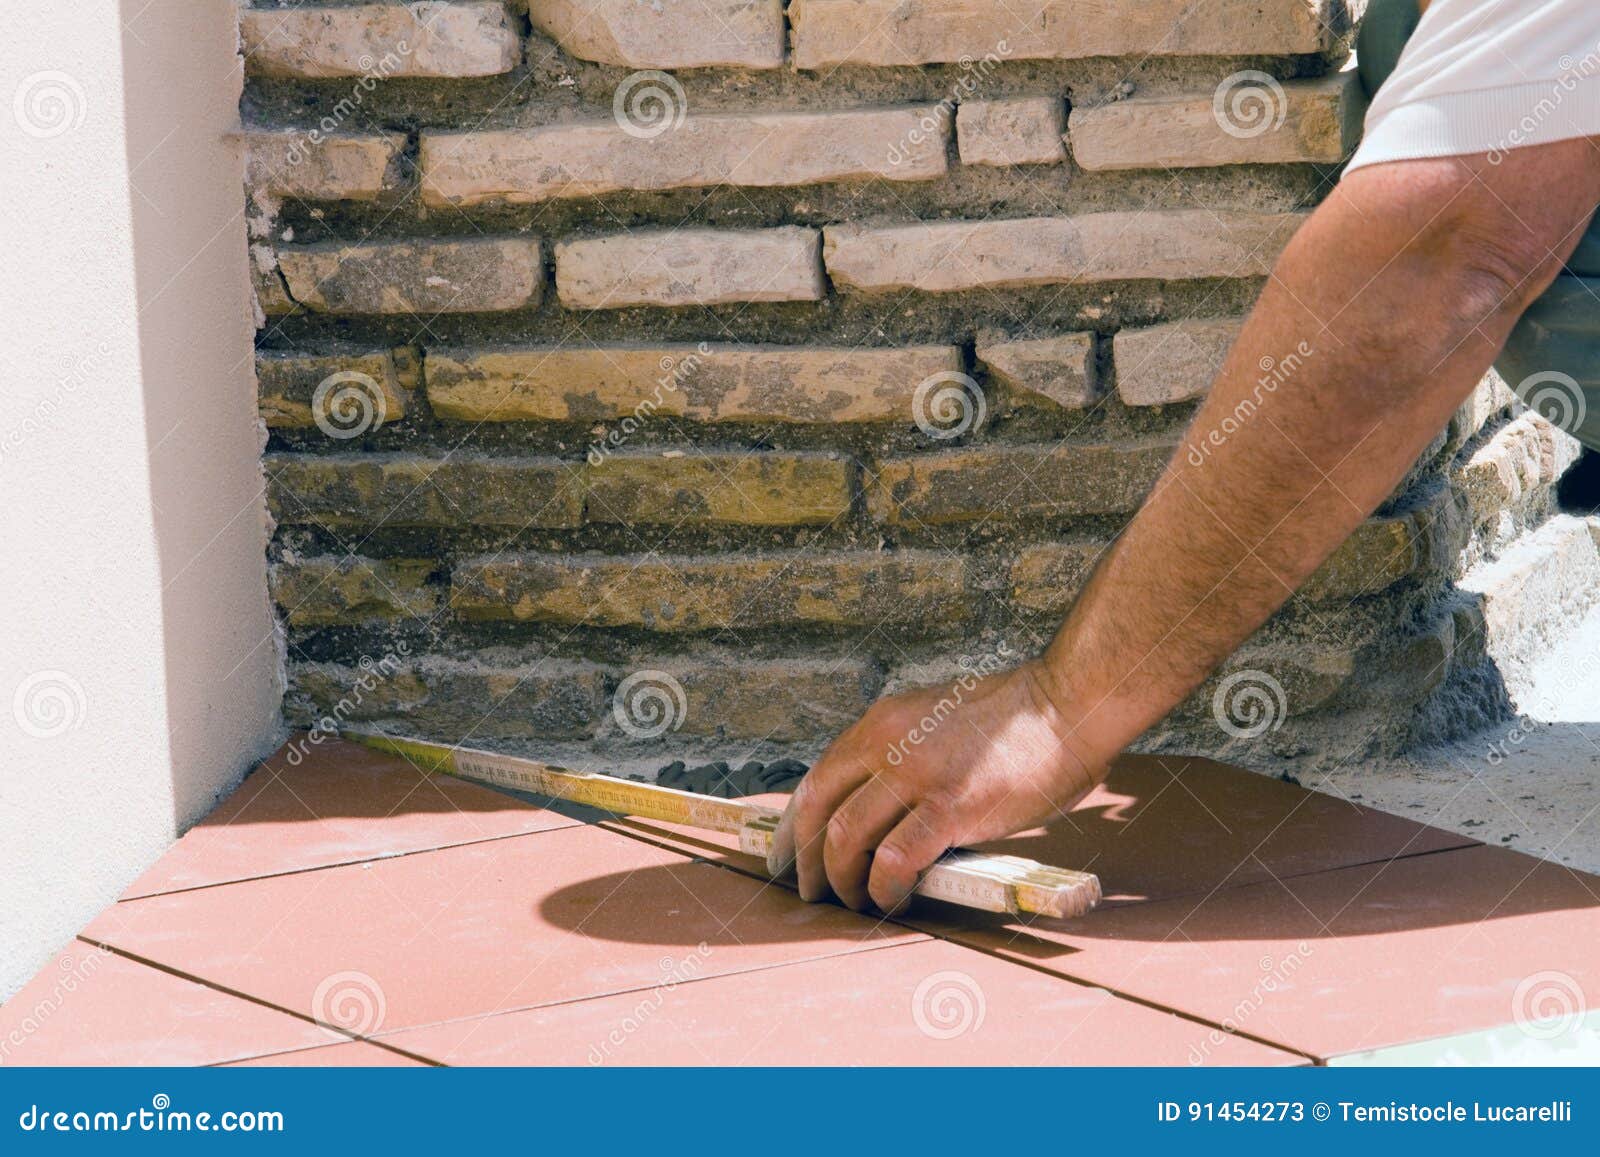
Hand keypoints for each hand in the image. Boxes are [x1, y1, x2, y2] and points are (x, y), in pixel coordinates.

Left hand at [767, 660, 1107, 912]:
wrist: (1065, 704)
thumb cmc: (1013, 721)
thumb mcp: (933, 722)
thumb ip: (900, 757)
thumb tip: (879, 810)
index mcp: (880, 723)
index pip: (816, 780)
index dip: (794, 827)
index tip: (787, 857)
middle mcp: (885, 744)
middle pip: (818, 812)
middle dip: (807, 861)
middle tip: (811, 893)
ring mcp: (913, 774)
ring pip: (845, 839)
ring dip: (842, 881)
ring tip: (852, 903)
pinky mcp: (948, 806)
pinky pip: (894, 860)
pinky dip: (883, 888)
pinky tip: (891, 900)